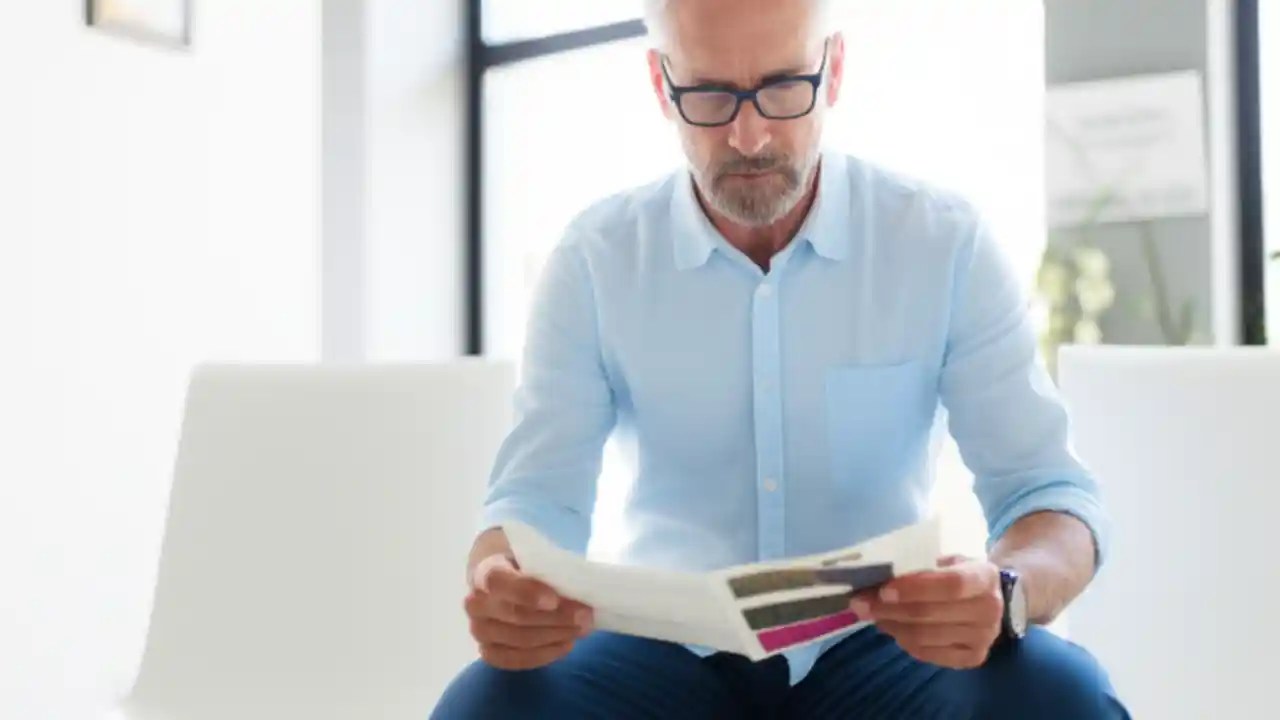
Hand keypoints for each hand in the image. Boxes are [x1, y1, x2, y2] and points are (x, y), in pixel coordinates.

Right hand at [465, 552, 594, 670]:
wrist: (500, 581)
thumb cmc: (524, 565)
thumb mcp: (534, 556)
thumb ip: (550, 569)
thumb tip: (580, 588)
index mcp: (485, 571)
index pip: (500, 582)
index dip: (527, 592)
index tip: (554, 600)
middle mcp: (476, 603)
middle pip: (517, 616)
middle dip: (557, 618)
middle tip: (586, 616)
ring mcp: (480, 630)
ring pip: (520, 640)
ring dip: (556, 636)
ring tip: (581, 629)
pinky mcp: (489, 652)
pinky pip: (517, 660)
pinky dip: (545, 654)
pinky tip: (565, 644)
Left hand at [850, 557, 1003, 669]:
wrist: (992, 596)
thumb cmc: (961, 569)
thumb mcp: (947, 557)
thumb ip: (919, 563)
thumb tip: (875, 574)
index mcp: (985, 576)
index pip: (951, 584)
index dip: (915, 588)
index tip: (883, 590)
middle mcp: (989, 610)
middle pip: (930, 614)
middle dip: (889, 609)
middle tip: (860, 603)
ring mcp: (983, 638)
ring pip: (925, 636)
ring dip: (891, 625)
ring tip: (873, 615)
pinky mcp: (973, 658)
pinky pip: (929, 654)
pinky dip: (904, 641)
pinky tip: (892, 628)